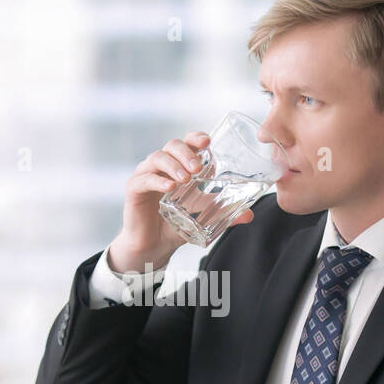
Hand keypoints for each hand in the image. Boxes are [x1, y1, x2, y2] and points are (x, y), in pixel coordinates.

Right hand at [107, 131, 255, 273]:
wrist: (154, 246)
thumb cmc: (176, 224)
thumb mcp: (204, 217)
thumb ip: (225, 214)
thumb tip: (249, 215)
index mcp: (178, 165)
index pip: (187, 142)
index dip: (196, 138)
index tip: (208, 142)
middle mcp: (162, 165)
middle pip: (172, 145)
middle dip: (186, 152)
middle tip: (198, 167)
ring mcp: (146, 175)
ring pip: (157, 158)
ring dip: (173, 165)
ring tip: (186, 179)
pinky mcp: (134, 189)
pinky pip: (144, 178)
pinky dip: (157, 180)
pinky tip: (169, 187)